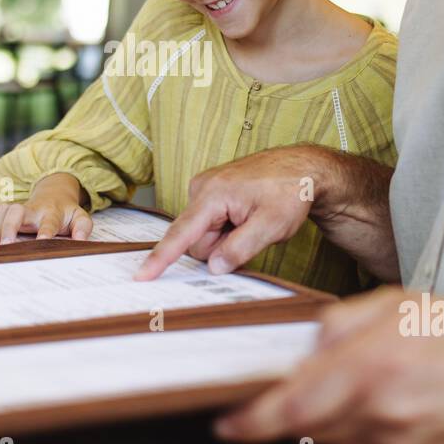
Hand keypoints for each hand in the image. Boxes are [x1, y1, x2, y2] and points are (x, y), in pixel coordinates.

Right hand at [0, 173, 91, 245]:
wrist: (54, 194)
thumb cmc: (66, 212)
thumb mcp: (80, 218)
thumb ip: (83, 228)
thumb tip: (81, 240)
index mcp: (51, 212)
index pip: (49, 221)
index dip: (45, 231)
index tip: (42, 242)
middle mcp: (31, 209)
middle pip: (18, 211)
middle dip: (10, 226)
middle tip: (6, 244)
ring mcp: (16, 209)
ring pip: (2, 211)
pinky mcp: (5, 212)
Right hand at [135, 147, 320, 280]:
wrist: (302, 167)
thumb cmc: (289, 191)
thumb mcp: (272, 226)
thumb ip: (239, 249)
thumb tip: (212, 267)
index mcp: (213, 195)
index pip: (182, 233)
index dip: (162, 258)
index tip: (142, 275)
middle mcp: (202, 188)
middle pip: (198, 240)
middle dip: (221, 246)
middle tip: (253, 231)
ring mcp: (206, 188)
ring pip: (205, 234)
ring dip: (227, 237)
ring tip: (253, 220)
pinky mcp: (212, 192)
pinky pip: (211, 223)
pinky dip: (228, 228)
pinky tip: (247, 216)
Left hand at [213, 288, 443, 443]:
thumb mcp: (401, 304)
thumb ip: (343, 321)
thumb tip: (307, 343)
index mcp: (370, 367)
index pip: (290, 406)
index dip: (250, 420)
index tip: (226, 422)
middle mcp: (382, 414)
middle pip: (311, 427)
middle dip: (292, 412)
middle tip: (287, 391)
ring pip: (342, 440)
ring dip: (333, 419)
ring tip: (360, 386)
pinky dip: (368, 430)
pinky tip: (390, 403)